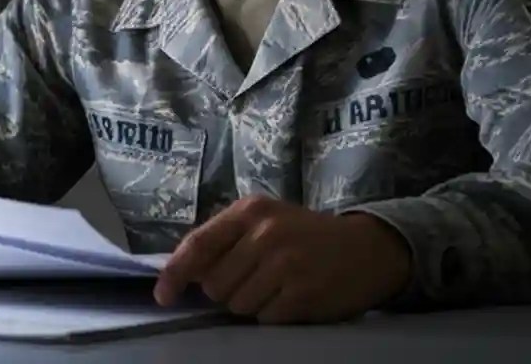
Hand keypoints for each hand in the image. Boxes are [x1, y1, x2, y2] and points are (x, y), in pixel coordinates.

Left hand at [154, 196, 411, 323]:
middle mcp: (265, 233)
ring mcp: (285, 264)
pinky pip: (264, 319)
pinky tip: (293, 298)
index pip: (198, 245)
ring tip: (278, 286)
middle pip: (215, 285)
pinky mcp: (301, 293)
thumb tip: (181, 274)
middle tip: (257, 279)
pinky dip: (274, 315)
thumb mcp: (266, 221)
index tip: (163, 295)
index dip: (174, 274)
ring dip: (252, 304)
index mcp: (251, 211)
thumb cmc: (306, 236)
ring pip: (237, 305)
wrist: (366, 249)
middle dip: (228, 291)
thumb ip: (225, 240)